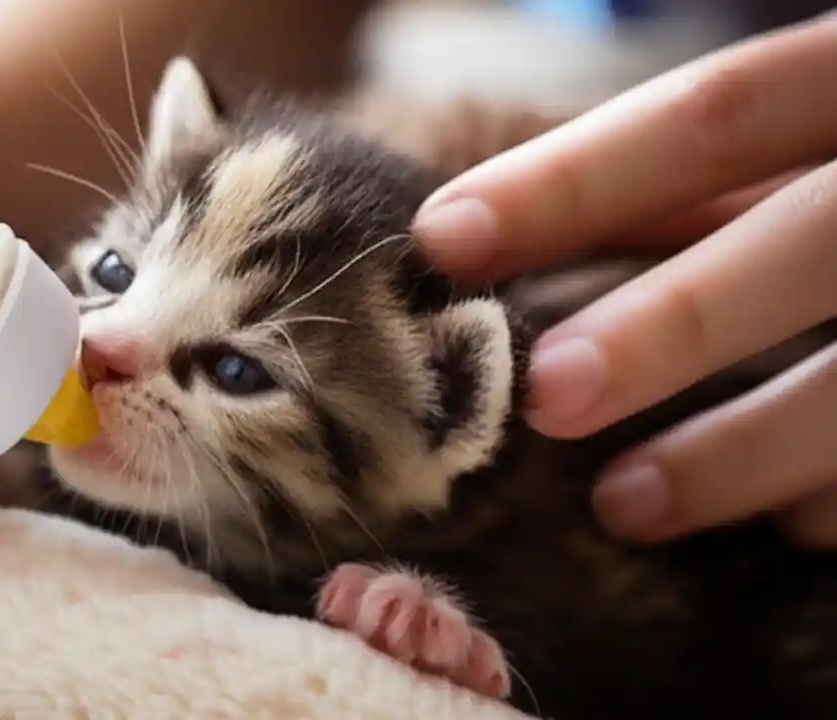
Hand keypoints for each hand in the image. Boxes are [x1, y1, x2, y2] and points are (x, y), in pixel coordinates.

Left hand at [413, 12, 836, 548]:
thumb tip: (514, 237)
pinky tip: (787, 522)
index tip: (445, 237)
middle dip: (675, 321)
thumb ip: (692, 185)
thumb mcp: (801, 145)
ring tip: (623, 504)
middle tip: (548, 397)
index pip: (717, 112)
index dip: (575, 178)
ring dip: (744, 450)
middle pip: (807, 239)